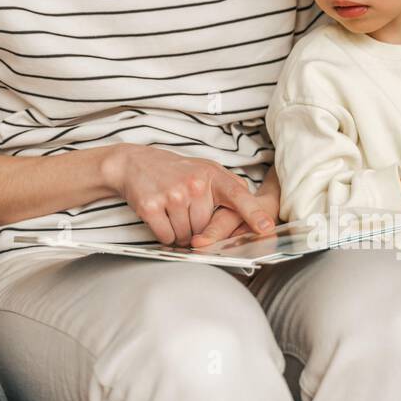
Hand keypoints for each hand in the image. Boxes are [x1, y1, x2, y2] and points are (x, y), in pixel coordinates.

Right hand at [104, 144, 274, 246]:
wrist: (133, 163)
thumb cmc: (173, 170)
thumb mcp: (204, 169)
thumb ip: (229, 186)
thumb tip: (254, 214)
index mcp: (211, 174)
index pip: (238, 195)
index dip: (254, 213)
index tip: (267, 228)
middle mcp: (193, 184)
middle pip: (206, 228)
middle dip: (196, 230)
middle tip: (185, 213)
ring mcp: (172, 195)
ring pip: (186, 236)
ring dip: (179, 233)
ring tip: (172, 213)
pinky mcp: (151, 206)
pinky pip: (166, 237)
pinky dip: (164, 235)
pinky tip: (160, 217)